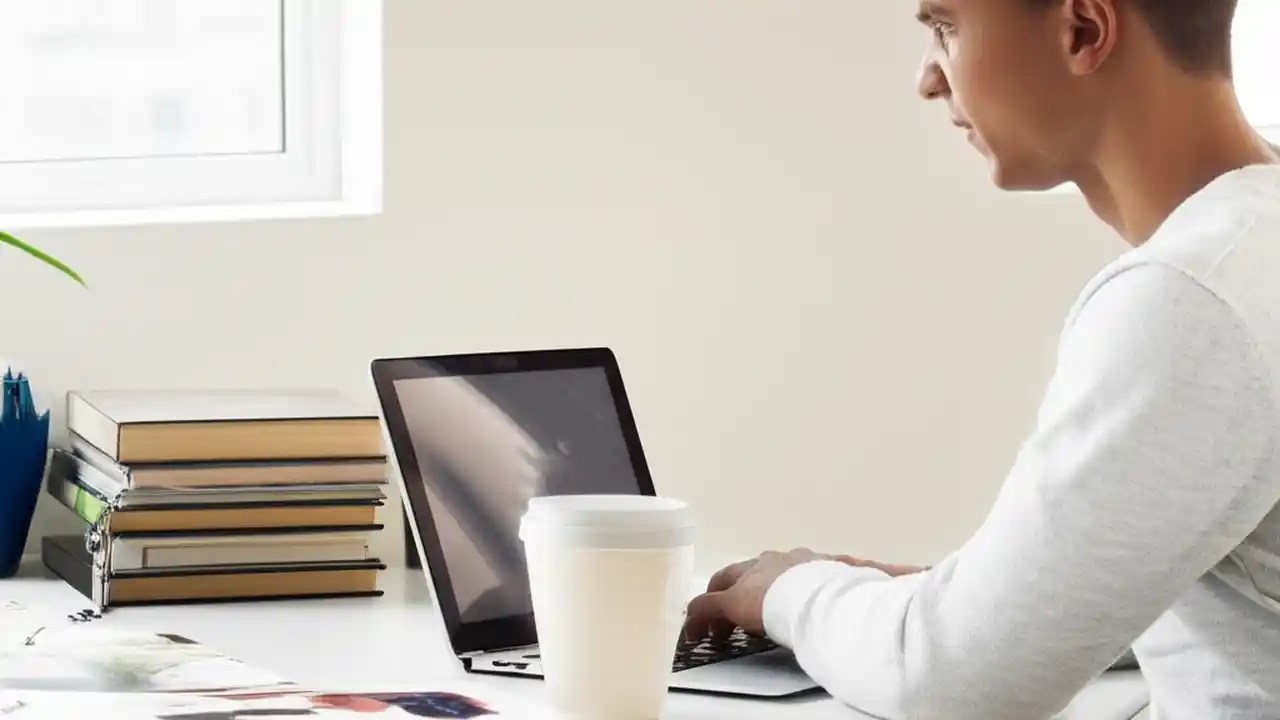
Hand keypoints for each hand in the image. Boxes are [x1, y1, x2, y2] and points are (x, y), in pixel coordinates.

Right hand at [683, 549, 823, 643]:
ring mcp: (811, 562)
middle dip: (748, 592)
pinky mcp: (839, 570)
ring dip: (785, 584)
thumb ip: (708, 610)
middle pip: (757, 573)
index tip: (710, 627)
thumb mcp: (732, 607)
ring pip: (794, 570)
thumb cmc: (771, 602)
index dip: (712, 601)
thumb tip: (689, 617)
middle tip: (746, 621)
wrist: (818, 602)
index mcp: (751, 566)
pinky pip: (834, 569)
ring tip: (786, 609)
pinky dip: (831, 577)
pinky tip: (835, 589)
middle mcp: (780, 559)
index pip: (724, 578)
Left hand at [683, 550, 928, 643]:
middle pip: (749, 568)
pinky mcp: (736, 601)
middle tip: (734, 610)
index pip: (786, 565)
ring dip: (720, 604)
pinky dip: (698, 620)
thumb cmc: (857, 597)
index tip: (775, 595)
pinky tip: (692, 633)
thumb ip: (891, 579)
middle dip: (739, 585)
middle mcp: (780, 561)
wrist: (838, 601)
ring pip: (725, 583)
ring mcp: (755, 579)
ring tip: (715, 626)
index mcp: (810, 561)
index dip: (775, 580)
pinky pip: (705, 609)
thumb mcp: (875, 585)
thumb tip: (922, 573)